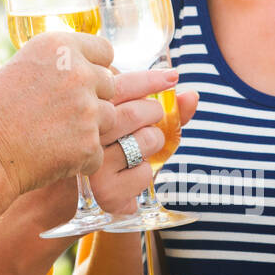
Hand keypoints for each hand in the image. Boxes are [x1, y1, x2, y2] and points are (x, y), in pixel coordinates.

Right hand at [0, 31, 117, 200]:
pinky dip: (80, 160)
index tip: (82, 79)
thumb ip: (41, 69)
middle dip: (92, 99)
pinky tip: (52, 160)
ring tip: (55, 139)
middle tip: (61, 115)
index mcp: (57, 46)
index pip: (103, 50)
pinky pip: (97, 153)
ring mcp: (86, 110)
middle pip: (110, 85)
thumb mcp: (8, 69)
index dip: (93, 66)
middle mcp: (77, 73)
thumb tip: (55, 75)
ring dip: (90, 129)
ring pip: (110, 119)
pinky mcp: (87, 145)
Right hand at [90, 74, 199, 214]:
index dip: (149, 80)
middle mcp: (84, 136)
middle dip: (154, 113)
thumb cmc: (126, 150)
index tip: (172, 77)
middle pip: (134, 112)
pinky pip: (144, 171)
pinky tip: (133, 172)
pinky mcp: (105, 191)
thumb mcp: (146, 125)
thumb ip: (169, 109)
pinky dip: (148, 172)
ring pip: (143, 140)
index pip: (119, 86)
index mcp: (86, 112)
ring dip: (154, 143)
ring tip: (142, 148)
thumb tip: (191, 96)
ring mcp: (92, 164)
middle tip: (154, 119)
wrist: (110, 196)